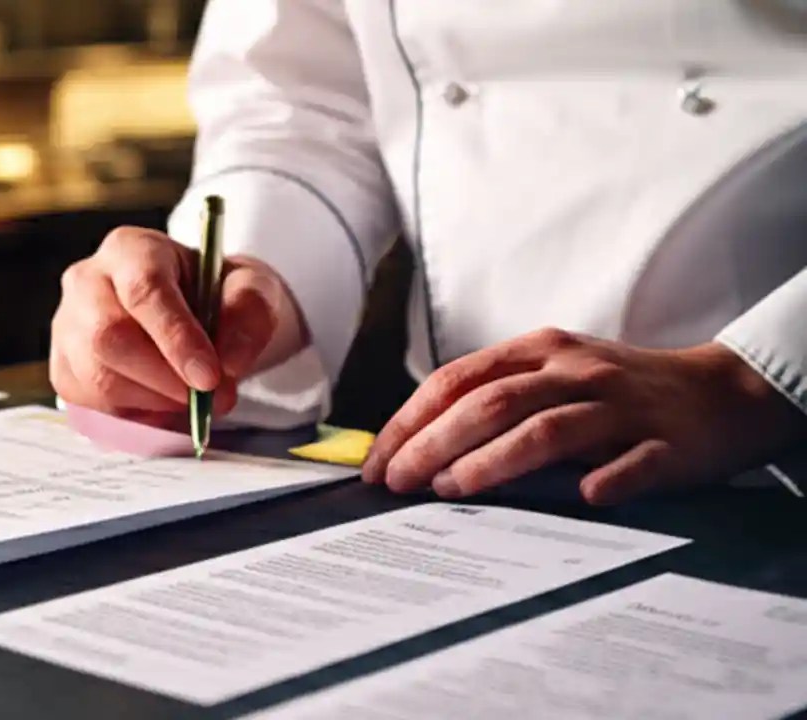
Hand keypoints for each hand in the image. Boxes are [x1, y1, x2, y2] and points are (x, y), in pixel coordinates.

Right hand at [50, 227, 305, 423]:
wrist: (195, 315)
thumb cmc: (219, 296)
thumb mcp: (252, 289)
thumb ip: (249, 313)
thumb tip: (227, 361)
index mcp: (130, 249)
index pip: (144, 290)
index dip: (176, 338)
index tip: (210, 377)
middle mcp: (86, 282)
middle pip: (108, 336)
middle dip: (164, 379)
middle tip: (209, 399)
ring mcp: (67, 327)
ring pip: (98, 378)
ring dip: (155, 402)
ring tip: (194, 401)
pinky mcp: (64, 370)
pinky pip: (93, 406)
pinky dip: (137, 416)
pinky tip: (165, 404)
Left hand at [362, 328, 806, 504]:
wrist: (717, 393)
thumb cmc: (614, 391)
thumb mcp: (550, 375)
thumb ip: (492, 398)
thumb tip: (415, 443)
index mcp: (538, 352)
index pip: (456, 381)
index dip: (410, 422)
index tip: (377, 463)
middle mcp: (573, 372)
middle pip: (490, 404)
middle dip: (434, 444)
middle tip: (398, 482)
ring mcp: (619, 407)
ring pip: (547, 429)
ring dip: (494, 460)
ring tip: (450, 488)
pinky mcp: (665, 444)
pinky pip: (633, 463)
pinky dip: (607, 479)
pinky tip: (584, 497)